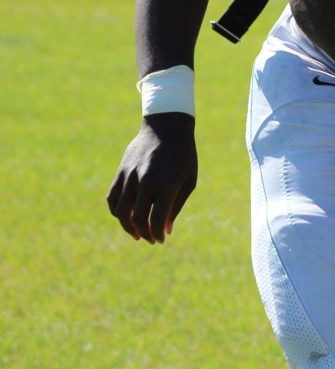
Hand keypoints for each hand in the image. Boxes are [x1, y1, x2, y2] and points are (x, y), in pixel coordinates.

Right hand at [106, 113, 198, 244]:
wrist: (167, 128)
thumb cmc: (184, 157)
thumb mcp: (188, 181)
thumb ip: (175, 206)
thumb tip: (165, 230)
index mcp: (167, 184)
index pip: (156, 219)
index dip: (156, 234)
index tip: (160, 240)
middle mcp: (146, 181)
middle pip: (137, 218)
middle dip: (144, 234)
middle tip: (151, 239)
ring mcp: (131, 176)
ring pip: (120, 211)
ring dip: (127, 226)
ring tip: (137, 232)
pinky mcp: (121, 172)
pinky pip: (112, 198)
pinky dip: (116, 211)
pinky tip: (126, 217)